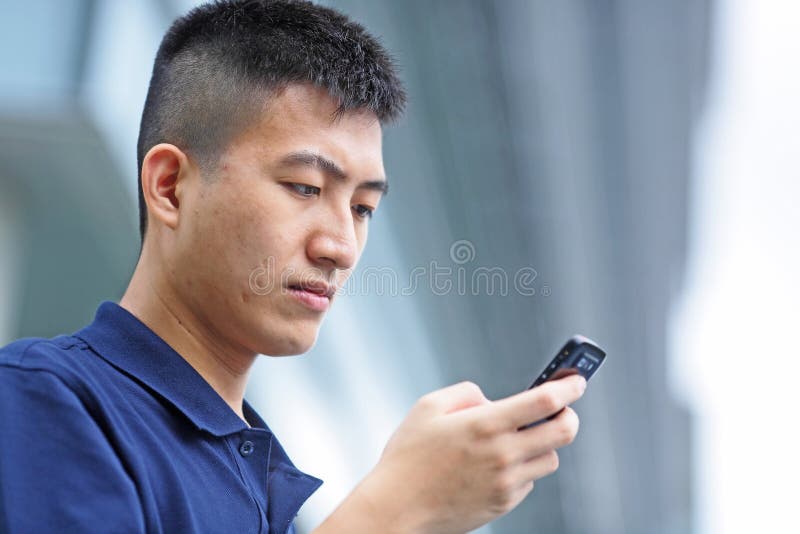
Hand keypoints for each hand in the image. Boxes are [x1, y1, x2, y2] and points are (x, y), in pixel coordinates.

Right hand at [318, 375, 585, 533]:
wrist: (397, 507)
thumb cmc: (408, 456)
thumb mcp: (428, 406)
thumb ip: (466, 393)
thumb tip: (490, 400)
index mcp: (485, 424)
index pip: (545, 401)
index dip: (568, 386)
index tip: (576, 380)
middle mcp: (502, 454)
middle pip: (563, 432)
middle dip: (570, 415)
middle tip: (563, 409)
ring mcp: (506, 482)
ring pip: (550, 459)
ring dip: (544, 444)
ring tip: (521, 437)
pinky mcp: (503, 504)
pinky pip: (529, 482)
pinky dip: (523, 469)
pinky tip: (499, 464)